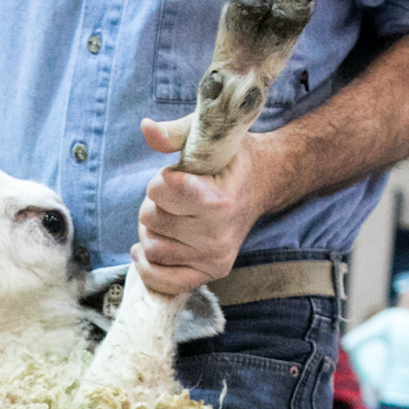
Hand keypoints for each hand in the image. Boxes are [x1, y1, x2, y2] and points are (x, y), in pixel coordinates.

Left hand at [132, 117, 266, 296]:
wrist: (262, 182)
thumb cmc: (229, 157)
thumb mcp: (205, 137)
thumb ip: (173, 134)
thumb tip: (145, 127)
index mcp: (217, 200)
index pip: (158, 191)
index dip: (161, 179)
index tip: (178, 176)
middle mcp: (217, 235)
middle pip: (150, 219)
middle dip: (156, 203)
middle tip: (177, 197)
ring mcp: (214, 257)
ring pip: (151, 247)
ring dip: (152, 229)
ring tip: (173, 216)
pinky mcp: (211, 272)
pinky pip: (162, 281)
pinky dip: (148, 266)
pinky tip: (149, 248)